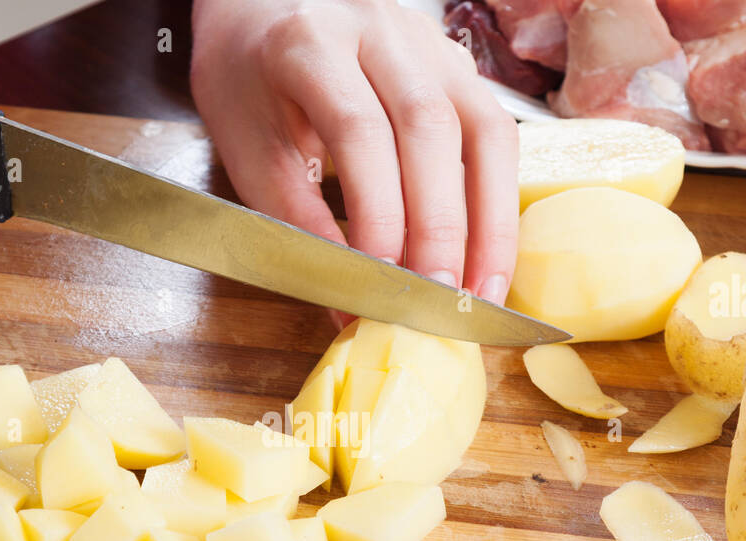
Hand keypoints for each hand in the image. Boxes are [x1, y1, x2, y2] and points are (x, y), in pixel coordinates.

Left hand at [191, 0, 518, 308]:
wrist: (261, 7)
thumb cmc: (247, 80)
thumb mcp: (248, 150)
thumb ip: (295, 223)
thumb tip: (349, 305)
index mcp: (310, 44)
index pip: (358, 130)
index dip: (378, 212)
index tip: (381, 281)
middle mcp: (380, 30)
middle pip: (430, 129)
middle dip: (440, 226)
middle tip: (437, 300)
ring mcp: (430, 45)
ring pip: (483, 130)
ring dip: (488, 221)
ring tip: (480, 291)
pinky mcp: (459, 66)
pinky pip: (495, 134)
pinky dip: (497, 201)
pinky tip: (489, 254)